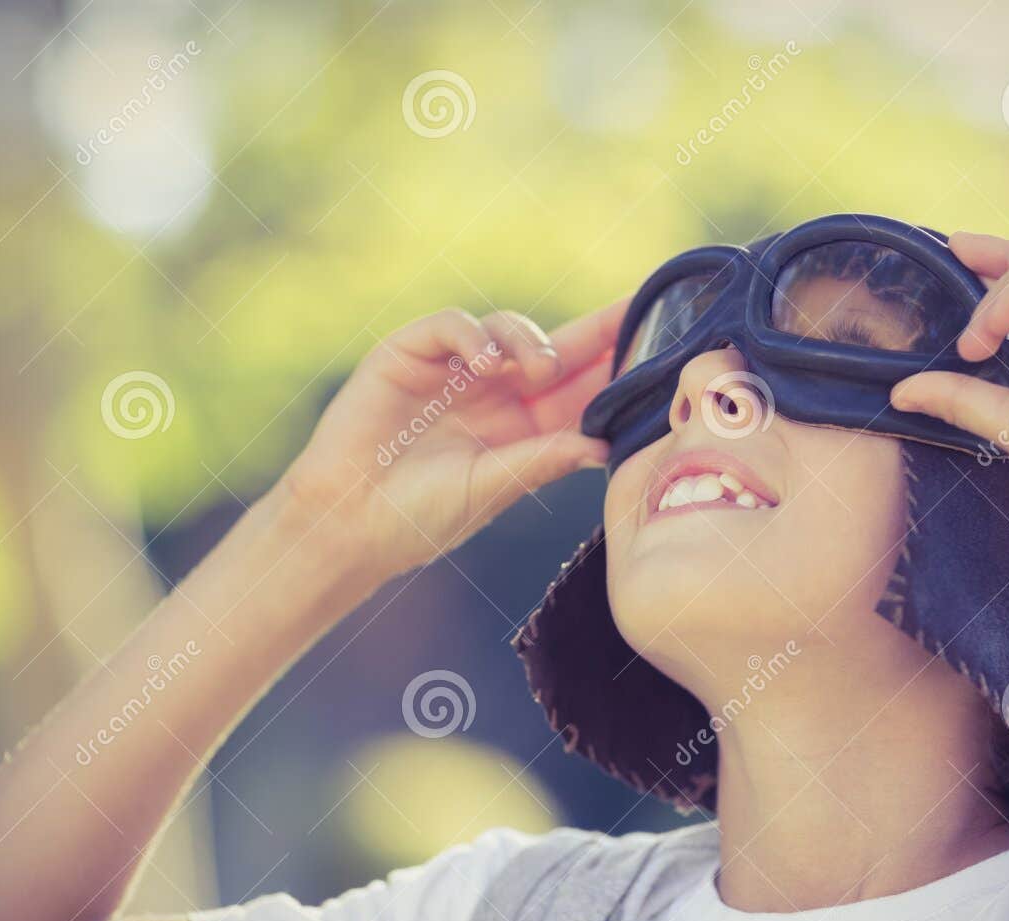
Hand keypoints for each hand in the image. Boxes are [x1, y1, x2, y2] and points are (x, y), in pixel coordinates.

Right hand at [282, 300, 625, 575]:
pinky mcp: (410, 353)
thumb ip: (543, 459)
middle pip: (554, 347)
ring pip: (508, 328)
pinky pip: (453, 324)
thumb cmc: (420, 517)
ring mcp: (452, 370)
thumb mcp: (492, 489)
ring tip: (536, 369)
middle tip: (630, 312)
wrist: (348, 521)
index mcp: (521, 428)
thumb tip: (604, 443)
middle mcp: (493, 393)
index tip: (660, 341)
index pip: (578, 386)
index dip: (614, 362)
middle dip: (594, 328)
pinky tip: (485, 363)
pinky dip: (474, 334)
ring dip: (529, 340)